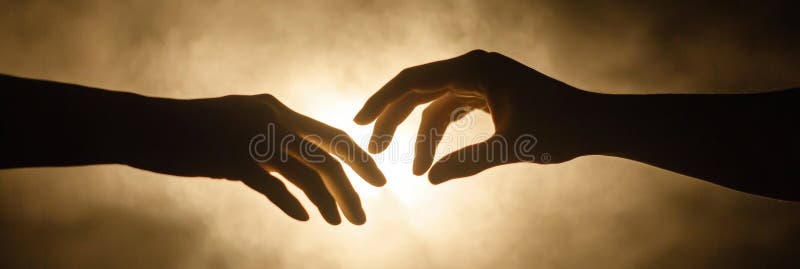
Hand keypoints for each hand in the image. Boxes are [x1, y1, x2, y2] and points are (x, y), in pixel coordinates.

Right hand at [129, 94, 385, 224]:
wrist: (147, 126)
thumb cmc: (193, 130)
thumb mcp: (240, 127)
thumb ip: (270, 145)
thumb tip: (298, 175)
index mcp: (275, 109)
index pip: (328, 134)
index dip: (357, 157)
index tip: (375, 179)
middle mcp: (271, 118)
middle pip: (328, 155)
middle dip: (352, 186)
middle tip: (364, 215)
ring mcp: (254, 137)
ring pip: (308, 173)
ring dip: (329, 202)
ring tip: (342, 223)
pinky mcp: (233, 158)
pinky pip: (273, 186)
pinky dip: (292, 204)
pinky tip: (305, 219)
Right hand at [354, 50, 596, 183]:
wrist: (593, 123)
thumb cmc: (559, 128)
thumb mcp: (510, 146)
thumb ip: (468, 162)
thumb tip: (429, 180)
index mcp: (474, 68)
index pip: (413, 81)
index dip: (382, 102)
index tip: (358, 123)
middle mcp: (473, 67)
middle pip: (418, 90)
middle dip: (395, 121)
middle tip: (375, 152)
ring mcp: (480, 78)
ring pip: (435, 104)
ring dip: (422, 135)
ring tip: (416, 171)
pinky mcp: (488, 92)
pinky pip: (452, 109)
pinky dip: (441, 132)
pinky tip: (433, 158)